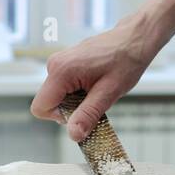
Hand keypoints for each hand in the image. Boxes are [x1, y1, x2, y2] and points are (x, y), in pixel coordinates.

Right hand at [30, 15, 160, 141]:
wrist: (134, 39)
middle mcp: (54, 65)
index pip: (40, 108)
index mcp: (61, 71)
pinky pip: (63, 88)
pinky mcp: (65, 64)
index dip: (59, 118)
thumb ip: (88, 115)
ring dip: (76, 101)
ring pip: (57, 97)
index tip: (82, 111)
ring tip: (98, 88)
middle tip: (96, 99)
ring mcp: (58, 63)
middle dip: (70, 109)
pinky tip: (95, 83)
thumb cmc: (126, 61)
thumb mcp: (108, 93)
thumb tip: (73, 135)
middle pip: (49, 103)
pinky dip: (78, 92)